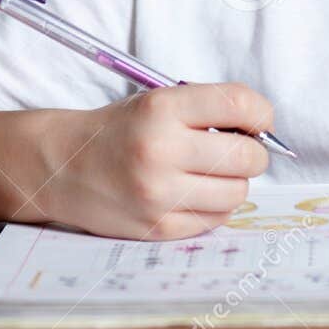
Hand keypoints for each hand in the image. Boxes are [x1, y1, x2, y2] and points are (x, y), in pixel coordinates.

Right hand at [35, 81, 272, 240]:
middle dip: (253, 153)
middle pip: (248, 157)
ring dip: (234, 183)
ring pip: (238, 193)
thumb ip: (211, 110)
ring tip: (210, 173)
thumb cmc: (122, 130)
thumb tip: (265, 134)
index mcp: (162, 108)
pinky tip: (192, 194)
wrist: (63, 166)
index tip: (258, 120)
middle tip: (237, 150)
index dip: (261, 113)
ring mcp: (158, 194)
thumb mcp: (160, 101)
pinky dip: (213, 207)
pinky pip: (215, 220)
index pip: (240, 104)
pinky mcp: (156, 228)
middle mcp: (160, 150)